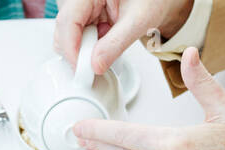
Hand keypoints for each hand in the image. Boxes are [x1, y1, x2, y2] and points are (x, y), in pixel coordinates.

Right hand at [54, 0, 192, 74]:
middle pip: (64, 30)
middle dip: (77, 52)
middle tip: (96, 63)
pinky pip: (79, 40)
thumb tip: (96, 65)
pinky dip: (90, 50)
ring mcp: (83, 9)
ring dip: (85, 51)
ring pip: (68, 37)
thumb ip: (116, 44)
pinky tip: (105, 46)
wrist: (160, 0)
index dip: (71, 47)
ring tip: (108, 47)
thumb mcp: (138, 20)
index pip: (68, 19)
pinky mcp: (86, 19)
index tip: (82, 68)